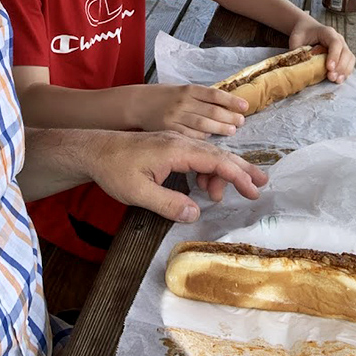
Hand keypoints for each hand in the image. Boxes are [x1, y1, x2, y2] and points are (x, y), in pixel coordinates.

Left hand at [85, 130, 266, 223]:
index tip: (252, 191)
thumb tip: (196, 214)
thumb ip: (168, 204)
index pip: (215, 160)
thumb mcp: (139, 192)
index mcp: (176, 149)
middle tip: (261, 184)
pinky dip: (207, 171)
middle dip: (241, 169)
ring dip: (220, 174)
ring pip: (208, 155)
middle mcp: (179, 142)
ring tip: (218, 196)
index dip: (237, 175)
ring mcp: (175, 143)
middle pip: (218, 154)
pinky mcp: (169, 147)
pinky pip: (197, 156)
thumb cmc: (114, 169)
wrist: (94, 150)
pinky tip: (203, 187)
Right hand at [132, 83, 247, 139]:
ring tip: (232, 130)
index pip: (214, 94)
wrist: (135, 103)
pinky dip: (202, 137)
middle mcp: (183, 102)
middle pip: (212, 110)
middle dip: (229, 116)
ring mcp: (175, 116)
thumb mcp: (179, 89)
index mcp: (187, 90)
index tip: (245, 106)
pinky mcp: (169, 129)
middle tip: (241, 121)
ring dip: (220, 127)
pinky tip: (211, 139)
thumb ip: (198, 97)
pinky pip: (190, 135)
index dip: (231, 100)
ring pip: (203, 124)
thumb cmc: (161, 97)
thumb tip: (224, 104)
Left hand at [287, 17, 354, 82]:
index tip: (329, 67)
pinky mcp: (343, 54)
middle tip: (331, 77)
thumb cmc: (302, 34)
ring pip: (349, 58)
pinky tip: (339, 79)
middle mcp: (338, 38)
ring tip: (336, 81)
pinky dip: (346, 72)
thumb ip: (297, 50)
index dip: (334, 55)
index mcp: (327, 32)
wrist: (308, 29)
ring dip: (344, 71)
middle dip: (340, 66)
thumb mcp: (296, 39)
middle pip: (345, 52)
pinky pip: (349, 63)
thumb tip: (295, 65)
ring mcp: (342, 46)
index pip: (335, 43)